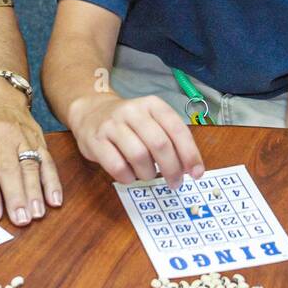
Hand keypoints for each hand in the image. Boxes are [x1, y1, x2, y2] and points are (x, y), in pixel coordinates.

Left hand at [0, 88, 61, 225]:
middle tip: (20, 219)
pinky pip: (48, 162)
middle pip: (10, 168)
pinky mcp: (40, 140)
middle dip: (16, 196)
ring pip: (31, 166)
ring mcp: (25, 137)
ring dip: (35, 192)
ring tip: (36, 214)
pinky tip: (54, 200)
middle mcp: (4, 133)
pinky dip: (53, 182)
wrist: (0, 98)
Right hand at [68, 93, 202, 189]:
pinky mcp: (95, 141)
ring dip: (149, 174)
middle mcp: (133, 111)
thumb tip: (191, 168)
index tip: (197, 173)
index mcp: (153, 105)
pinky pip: (117, 166)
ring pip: (139, 156)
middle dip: (172, 169)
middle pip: (159, 144)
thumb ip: (171, 139)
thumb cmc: (129, 123)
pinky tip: (130, 176)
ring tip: (149, 176)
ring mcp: (112, 125)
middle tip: (175, 182)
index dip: (190, 154)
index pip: (177, 129)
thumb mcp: (152, 121)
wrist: (90, 112)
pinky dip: (128, 177)